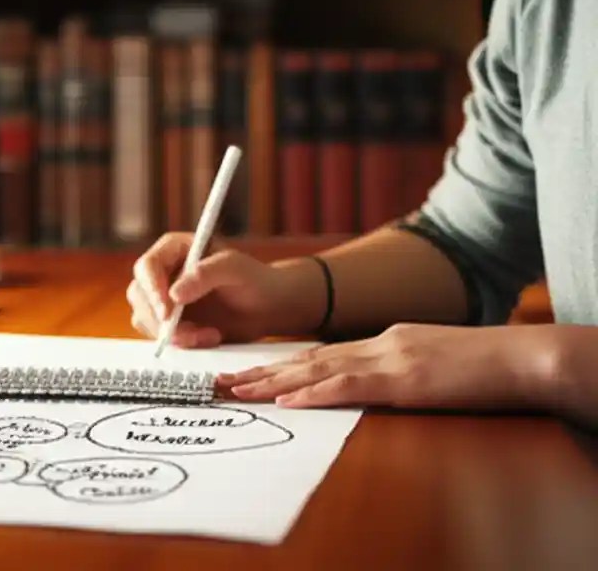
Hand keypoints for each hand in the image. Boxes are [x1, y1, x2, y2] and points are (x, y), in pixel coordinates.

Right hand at [126, 234, 324, 348]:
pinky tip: (209, 337)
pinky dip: (181, 342)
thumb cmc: (254, 280)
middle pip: (139, 295)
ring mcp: (163, 298)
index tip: (167, 312)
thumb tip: (174, 295)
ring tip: (210, 335)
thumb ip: (205, 275)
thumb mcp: (235, 269)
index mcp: (174, 249)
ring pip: (145, 318)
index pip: (147, 267)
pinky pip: (160, 336)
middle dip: (159, 319)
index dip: (151, 290)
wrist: (267, 307)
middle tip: (187, 335)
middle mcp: (162, 272)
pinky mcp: (169, 322)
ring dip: (173, 334)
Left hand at [221, 323, 569, 412]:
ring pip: (317, 368)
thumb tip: (371, 380)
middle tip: (222, 380)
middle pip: (307, 357)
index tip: (248, 372)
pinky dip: (314, 393)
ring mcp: (388, 358)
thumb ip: (395, 365)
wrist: (519, 357)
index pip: (321, 353)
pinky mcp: (402, 379)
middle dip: (262, 370)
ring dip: (273, 381)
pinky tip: (287, 400)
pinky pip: (348, 385)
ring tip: (238, 390)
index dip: (281, 363)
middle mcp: (377, 344)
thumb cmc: (481, 366)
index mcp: (383, 341)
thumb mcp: (429, 360)